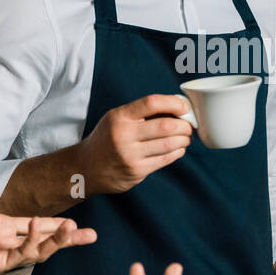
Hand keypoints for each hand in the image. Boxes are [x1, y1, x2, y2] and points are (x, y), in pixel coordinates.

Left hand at [0, 162, 97, 273]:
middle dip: (68, 239)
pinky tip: (38, 227)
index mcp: (2, 226)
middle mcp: (6, 242)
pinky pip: (21, 255)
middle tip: (91, 235)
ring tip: (73, 229)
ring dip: (57, 240)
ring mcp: (3, 254)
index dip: (56, 226)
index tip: (76, 223)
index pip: (37, 227)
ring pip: (39, 250)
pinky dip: (32, 241)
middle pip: (45, 242)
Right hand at [77, 94, 193, 194]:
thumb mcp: (116, 119)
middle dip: (184, 125)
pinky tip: (179, 148)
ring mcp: (130, 155)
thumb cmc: (107, 138)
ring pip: (169, 144)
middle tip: (190, 125)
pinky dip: (177, 152)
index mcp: (119, 117)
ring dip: (184, 140)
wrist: (85, 167)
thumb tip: (176, 107)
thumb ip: (141, 113)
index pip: (151, 102)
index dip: (173, 103)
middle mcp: (124, 135)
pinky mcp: (136, 171)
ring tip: (187, 137)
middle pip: (166, 126)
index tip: (184, 106)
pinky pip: (165, 160)